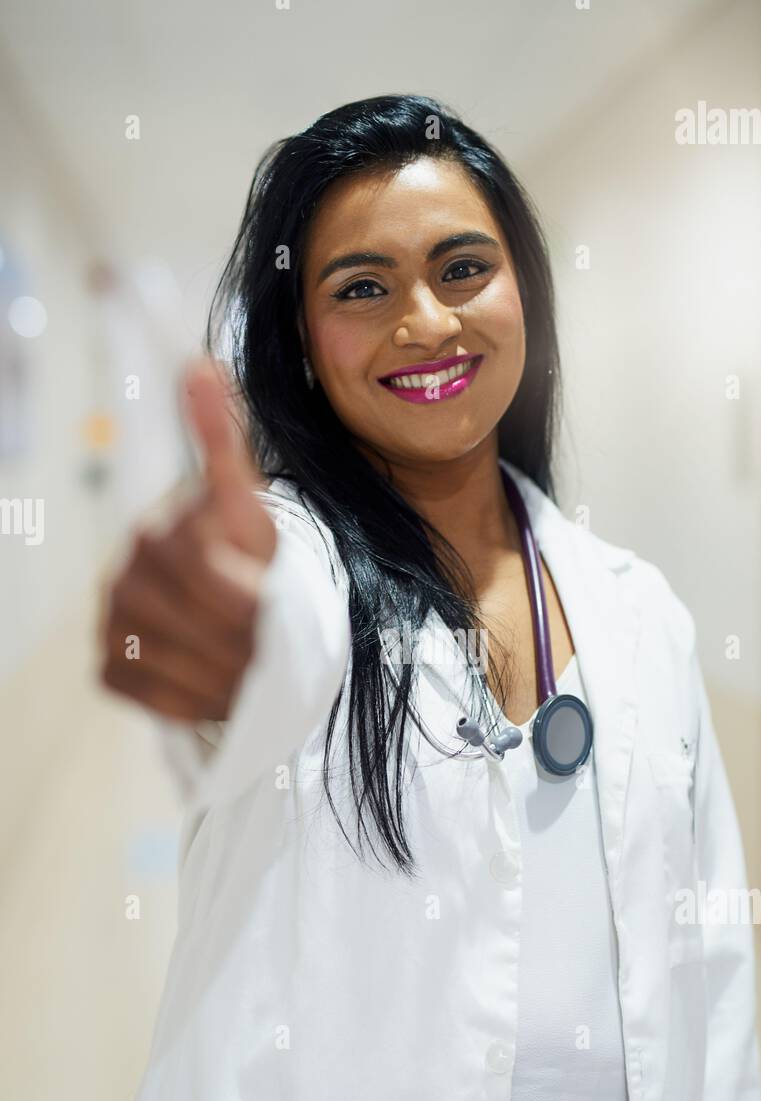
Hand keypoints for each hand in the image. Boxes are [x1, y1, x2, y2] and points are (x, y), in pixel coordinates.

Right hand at [98, 358, 277, 721]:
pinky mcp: (109, 662)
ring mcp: (113, 619)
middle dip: (251, 647)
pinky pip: (154, 697)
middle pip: (202, 630)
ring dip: (229, 679)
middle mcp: (128, 572)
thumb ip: (225, 441)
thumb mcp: (253, 505)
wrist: (230, 600)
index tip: (277, 610)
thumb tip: (199, 365)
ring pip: (181, 669)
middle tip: (278, 651)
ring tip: (254, 671)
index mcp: (164, 531)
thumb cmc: (250, 554)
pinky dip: (193, 700)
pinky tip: (216, 685)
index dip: (253, 603)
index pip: (212, 577)